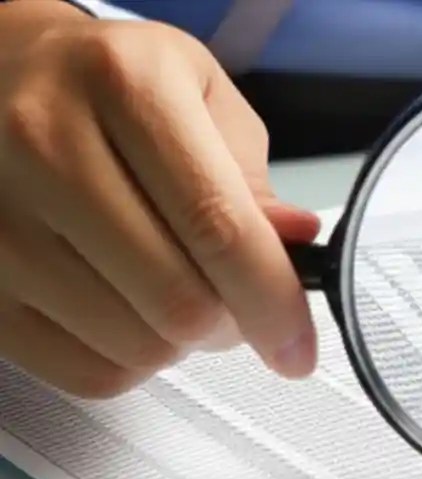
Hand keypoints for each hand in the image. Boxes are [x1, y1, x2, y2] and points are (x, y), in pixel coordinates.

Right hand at [0, 2, 320, 398]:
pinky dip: (129, 362)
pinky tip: (128, 313)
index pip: (219, 227)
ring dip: (181, 344)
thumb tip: (292, 249)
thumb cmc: (108, 86)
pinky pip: (84, 372)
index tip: (298, 347)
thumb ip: (251, 179)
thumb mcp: (199, 96)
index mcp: (125, 86)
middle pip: (179, 302)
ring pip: (136, 347)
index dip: (274, 301)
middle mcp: (47, 144)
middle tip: (240, 308)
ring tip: (174, 292)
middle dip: (233, 326)